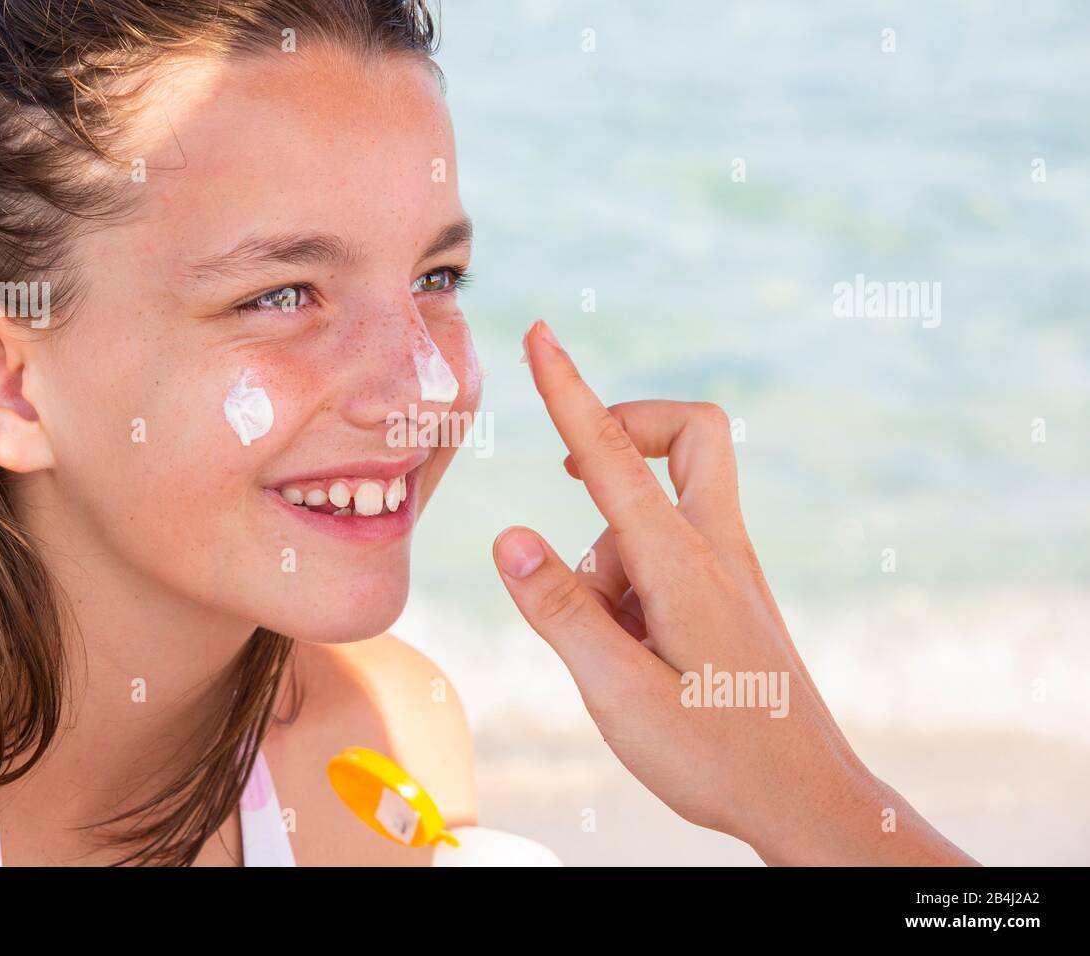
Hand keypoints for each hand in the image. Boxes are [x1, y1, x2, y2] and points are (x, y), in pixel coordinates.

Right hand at [493, 320, 975, 865]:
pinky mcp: (731, 597)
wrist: (810, 803)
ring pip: (658, 516)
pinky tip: (634, 657)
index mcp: (683, 566)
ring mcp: (730, 572)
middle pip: (686, 436)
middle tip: (572, 477)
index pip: (611, 458)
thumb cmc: (717, 756)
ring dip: (608, 561)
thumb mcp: (618, 693)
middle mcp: (715, 551)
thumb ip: (559, 610)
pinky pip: (671, 555)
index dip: (569, 391)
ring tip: (611, 653)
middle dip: (626, 429)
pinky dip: (633, 585)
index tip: (540, 336)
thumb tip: (510, 532)